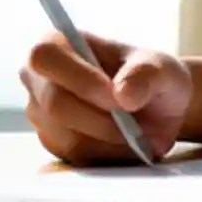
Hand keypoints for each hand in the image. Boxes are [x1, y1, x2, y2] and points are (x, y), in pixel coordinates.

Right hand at [18, 31, 191, 165]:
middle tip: (141, 125)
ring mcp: (41, 115)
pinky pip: (77, 158)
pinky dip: (111, 155)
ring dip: (113, 140)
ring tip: (145, 132)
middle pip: (55, 104)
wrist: (157, 107)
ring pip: (68, 138)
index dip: (80, 79)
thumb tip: (123, 95)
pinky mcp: (53, 144)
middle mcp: (38, 79)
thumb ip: (146, 75)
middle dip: (104, 120)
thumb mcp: (162, 68)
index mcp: (56, 43)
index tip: (118, 98)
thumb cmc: (152, 77)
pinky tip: (131, 143)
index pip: (46, 57)